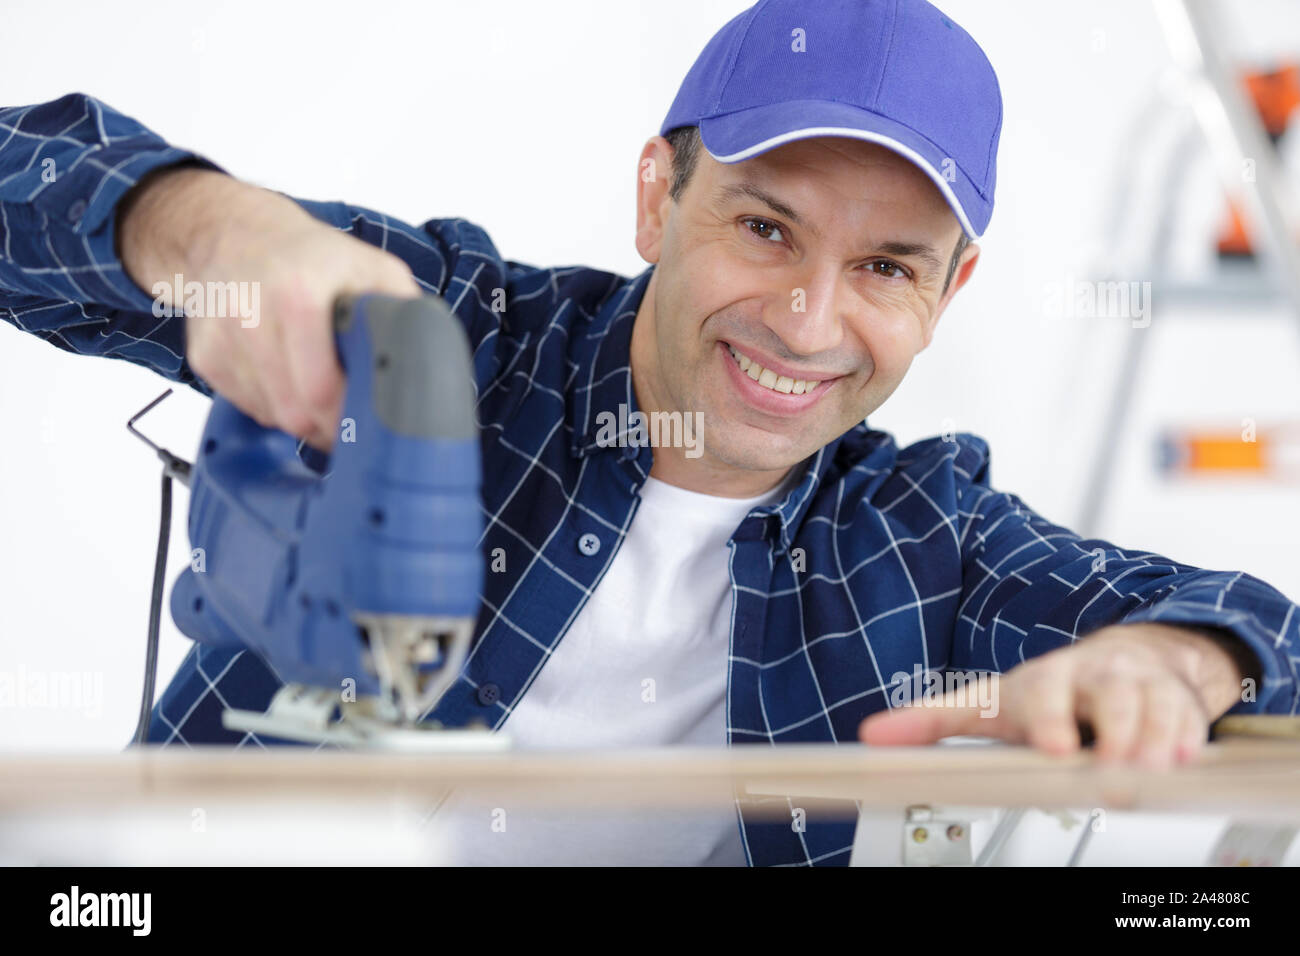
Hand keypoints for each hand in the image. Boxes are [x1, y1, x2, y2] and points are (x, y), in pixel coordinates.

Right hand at [119, 167, 420, 448]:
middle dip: (329, 428)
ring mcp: (222, 336)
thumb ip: (404, 314)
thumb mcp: (373, 269)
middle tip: (350, 425)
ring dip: (301, 417)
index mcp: (298, 292)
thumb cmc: (314, 258)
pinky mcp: (204, 354)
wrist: (237, 235)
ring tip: (320, 393)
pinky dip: (272, 404)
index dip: (349, 417)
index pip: (321, 389)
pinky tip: (286, 376)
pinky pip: (247, 406)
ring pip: (271, 415)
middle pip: (295, 411)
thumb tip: (427, 365)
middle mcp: (251, 313)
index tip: (367, 424)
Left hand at [858, 623, 1251, 767]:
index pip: (1046, 694)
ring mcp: (1141, 689)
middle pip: (1109, 698)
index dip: (1050, 718)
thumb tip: (872, 735)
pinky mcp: (1179, 704)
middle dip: (1113, 731)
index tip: (1053, 745)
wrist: (1125, 656)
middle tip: (1110, 765)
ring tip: (1150, 768)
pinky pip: (1190, 718)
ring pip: (1155, 707)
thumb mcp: (990, 703)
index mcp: (1047, 679)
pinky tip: (1185, 758)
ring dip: (1155, 739)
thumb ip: (931, 721)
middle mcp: (1095, 679)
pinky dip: (1189, 739)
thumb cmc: (1054, 690)